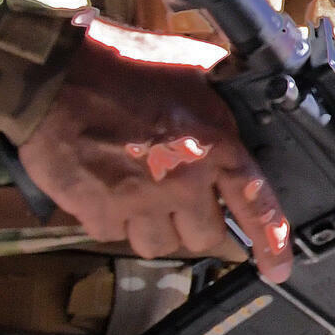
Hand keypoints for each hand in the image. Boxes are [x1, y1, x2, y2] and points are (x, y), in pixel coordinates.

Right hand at [17, 21, 291, 281]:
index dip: (272, 242)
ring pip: (158, 244)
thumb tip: (247, 95)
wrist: (56, 74)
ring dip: (153, 227)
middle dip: (196, 225)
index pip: (255, 204)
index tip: (277, 269)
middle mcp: (182, 179)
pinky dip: (110, 219)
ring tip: (141, 193)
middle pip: (204, 238)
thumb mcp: (193, 67)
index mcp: (215, 144)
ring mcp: (139, 199)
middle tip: (181, 201)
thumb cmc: (122, 65)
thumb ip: (221, 96)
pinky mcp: (97, 210)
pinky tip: (107, 189)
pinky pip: (112, 235)